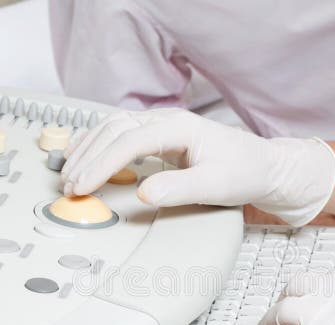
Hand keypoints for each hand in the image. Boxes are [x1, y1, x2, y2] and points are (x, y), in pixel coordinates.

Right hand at [60, 108, 334, 226]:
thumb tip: (143, 194)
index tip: (83, 186)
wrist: (264, 168)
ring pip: (112, 128)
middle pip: (114, 130)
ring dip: (88, 150)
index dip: (101, 164)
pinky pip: (119, 134)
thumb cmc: (244, 173)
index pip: (128, 141)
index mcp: (178, 127)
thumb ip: (179, 189)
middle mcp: (166, 121)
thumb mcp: (215, 186)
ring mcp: (162, 126)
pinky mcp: (159, 137)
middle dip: (88, 158)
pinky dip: (97, 146)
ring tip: (69, 177)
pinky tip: (84, 158)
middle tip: (70, 188)